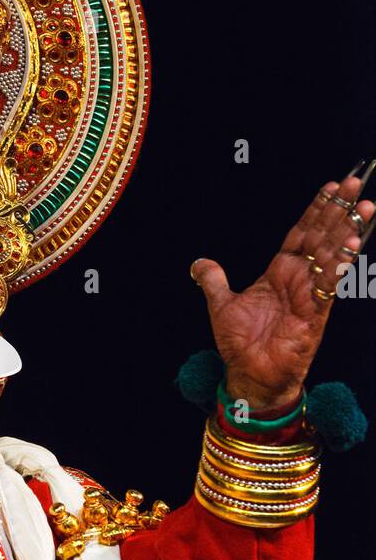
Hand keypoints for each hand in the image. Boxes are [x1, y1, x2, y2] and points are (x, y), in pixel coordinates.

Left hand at [190, 167, 373, 409]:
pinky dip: (339, 264)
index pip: (301, 233)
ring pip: (332, 256)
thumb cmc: (241, 345)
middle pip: (321, 236)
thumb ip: (214, 281)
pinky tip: (352, 243)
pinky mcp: (315, 314)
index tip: (331, 186)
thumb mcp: (221, 305)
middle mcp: (299, 280)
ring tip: (365, 207)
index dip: (315, 209)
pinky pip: (330, 285)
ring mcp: (310, 295)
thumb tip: (200, 263)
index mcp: (280, 273)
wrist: (249, 377)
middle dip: (338, 210)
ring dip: (347, 230)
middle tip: (354, 183)